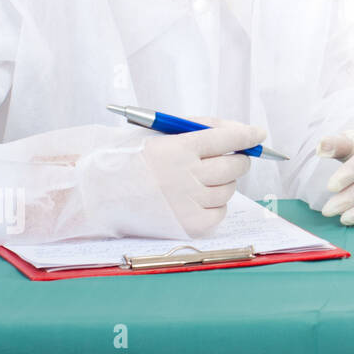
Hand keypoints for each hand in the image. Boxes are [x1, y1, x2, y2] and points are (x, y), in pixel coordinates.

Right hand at [139, 117, 258, 237]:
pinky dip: (216, 205)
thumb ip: (199, 128)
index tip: (259, 134)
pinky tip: (198, 198)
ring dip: (224, 182)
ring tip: (201, 179)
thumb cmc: (129, 160)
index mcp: (178, 149)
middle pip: (234, 165)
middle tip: (233, 157)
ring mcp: (188, 202)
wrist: (95, 195)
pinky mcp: (187, 225)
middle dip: (239, 159)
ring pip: (229, 189)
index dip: (248, 135)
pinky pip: (220, 212)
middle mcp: (186, 176)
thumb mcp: (159, 134)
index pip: (228, 138)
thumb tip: (238, 131)